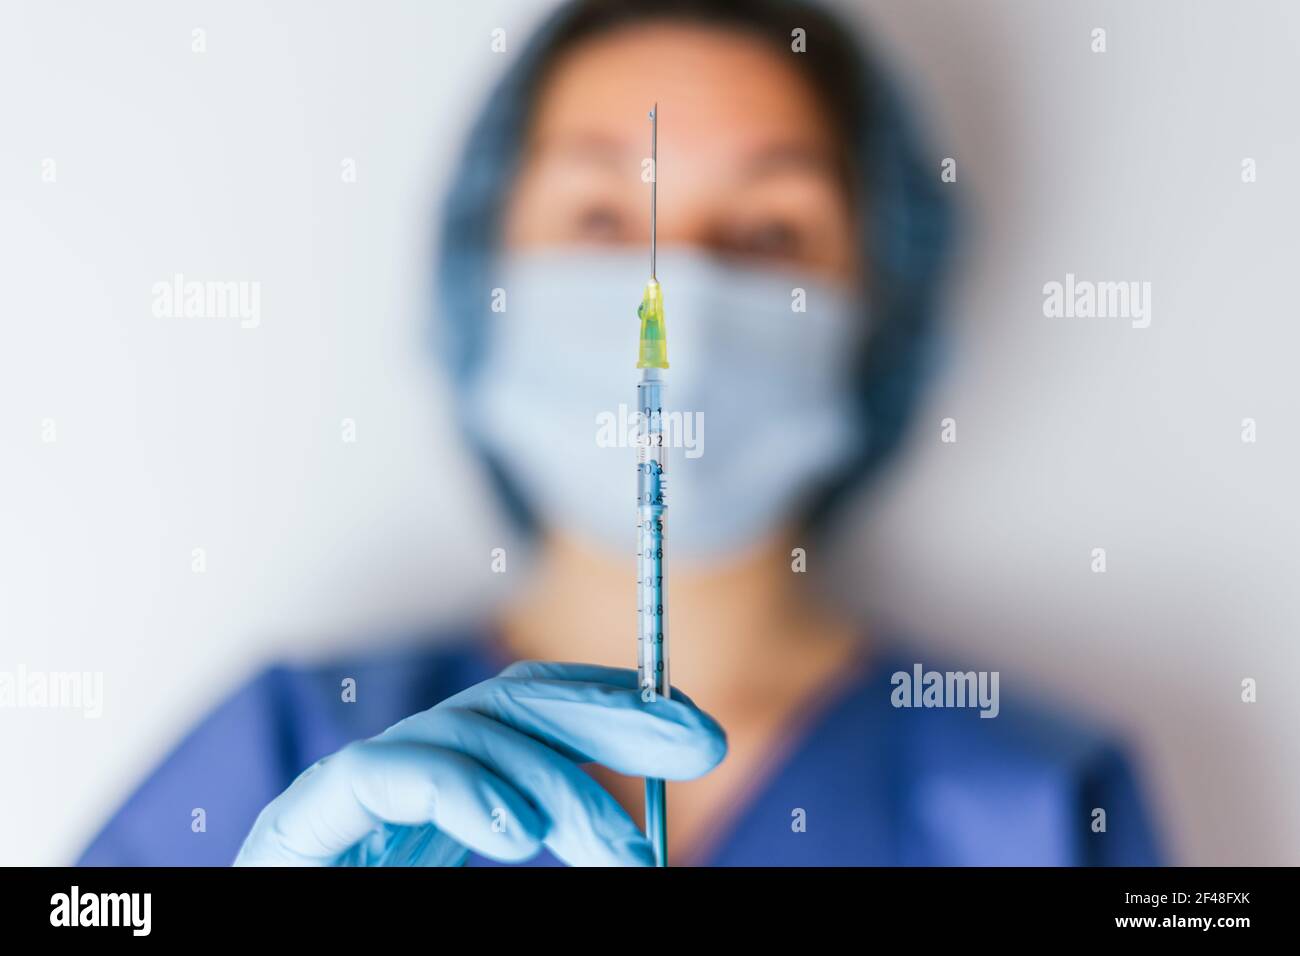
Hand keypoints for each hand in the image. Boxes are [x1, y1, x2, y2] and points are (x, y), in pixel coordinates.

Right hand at [234, 660, 725, 865]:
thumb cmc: (380, 929)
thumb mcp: (487, 894)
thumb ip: (549, 842)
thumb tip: (652, 849)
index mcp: (442, 801)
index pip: (526, 715)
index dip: (606, 705)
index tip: (686, 727)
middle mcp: (395, 785)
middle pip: (505, 707)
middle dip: (606, 717)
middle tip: (699, 742)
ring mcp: (343, 802)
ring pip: (456, 734)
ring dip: (552, 779)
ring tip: (622, 847)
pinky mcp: (297, 827)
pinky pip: (378, 777)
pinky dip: (456, 791)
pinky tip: (516, 833)